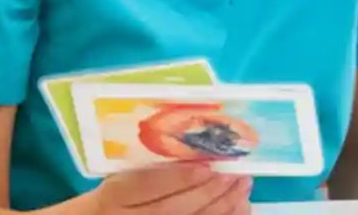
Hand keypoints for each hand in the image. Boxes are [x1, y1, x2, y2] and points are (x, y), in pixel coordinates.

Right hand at [93, 162, 251, 214]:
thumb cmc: (120, 194)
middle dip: (208, 191)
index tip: (207, 164)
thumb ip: (153, 166)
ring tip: (243, 186)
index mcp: (114, 196)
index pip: (145, 186)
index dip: (178, 177)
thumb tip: (199, 149)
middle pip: (171, 209)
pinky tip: (240, 206)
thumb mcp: (125, 176)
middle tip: (235, 173)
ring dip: (222, 206)